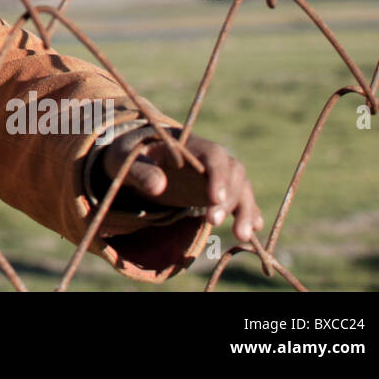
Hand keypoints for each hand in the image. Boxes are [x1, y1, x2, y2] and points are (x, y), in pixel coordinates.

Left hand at [100, 128, 264, 241]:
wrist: (135, 159)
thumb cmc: (129, 155)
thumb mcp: (125, 159)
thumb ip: (140, 171)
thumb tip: (158, 186)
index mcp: (189, 143)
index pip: (213, 154)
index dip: (217, 175)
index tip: (213, 198)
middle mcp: (209, 156)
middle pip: (232, 172)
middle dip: (229, 197)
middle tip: (213, 221)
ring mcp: (216, 173)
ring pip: (241, 187)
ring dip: (244, 209)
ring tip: (241, 235)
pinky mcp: (217, 190)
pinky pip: (240, 198)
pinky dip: (249, 212)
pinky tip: (253, 229)